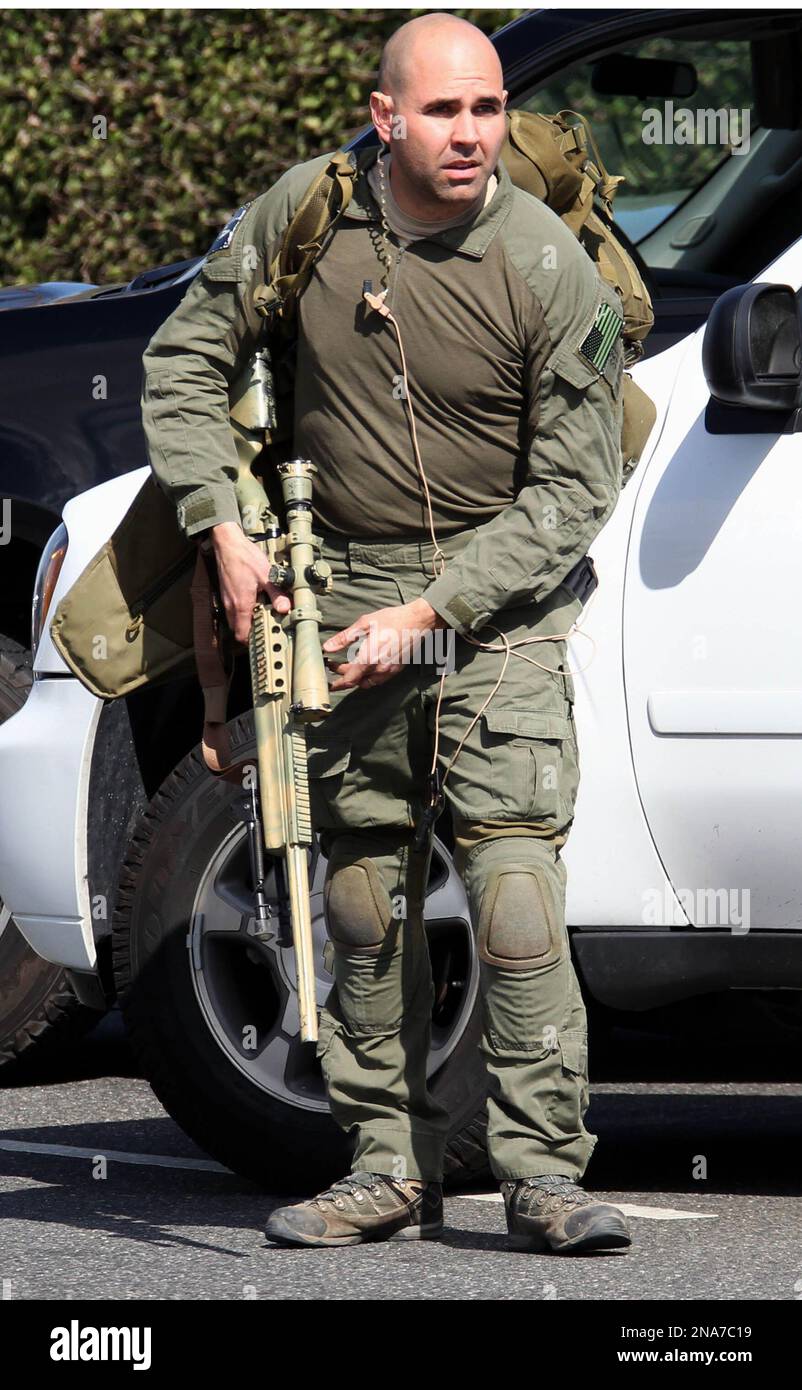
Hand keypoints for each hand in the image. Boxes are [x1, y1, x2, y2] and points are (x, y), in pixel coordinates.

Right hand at [210, 521, 290, 644]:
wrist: (227, 543)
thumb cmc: (244, 556)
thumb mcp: (266, 575)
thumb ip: (276, 593)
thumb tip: (286, 608)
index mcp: (241, 605)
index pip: (241, 634)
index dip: (251, 642)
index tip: (263, 640)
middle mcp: (231, 605)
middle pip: (237, 629)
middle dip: (250, 632)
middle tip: (265, 628)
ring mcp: (226, 599)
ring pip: (234, 620)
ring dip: (246, 621)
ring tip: (261, 615)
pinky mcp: (226, 592)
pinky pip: (232, 609)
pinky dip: (242, 611)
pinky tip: (254, 601)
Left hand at [322, 597, 446, 690]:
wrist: (418, 621)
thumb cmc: (392, 619)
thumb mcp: (364, 624)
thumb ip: (344, 638)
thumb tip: (327, 647)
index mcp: (368, 659)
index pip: (349, 679)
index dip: (337, 681)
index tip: (328, 678)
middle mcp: (379, 669)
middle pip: (357, 681)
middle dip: (344, 676)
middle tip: (334, 665)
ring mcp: (389, 671)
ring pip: (368, 683)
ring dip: (357, 678)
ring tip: (349, 667)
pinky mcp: (397, 669)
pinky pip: (379, 680)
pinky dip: (369, 677)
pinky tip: (366, 667)